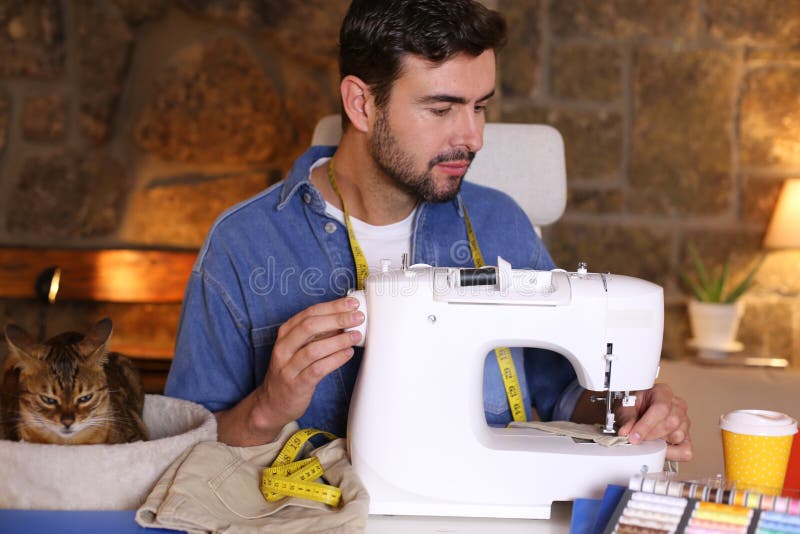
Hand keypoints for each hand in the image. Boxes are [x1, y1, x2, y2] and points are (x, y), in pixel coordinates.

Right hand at [255, 296, 363, 431]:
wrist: (273, 403)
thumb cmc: (291, 371)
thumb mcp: (299, 348)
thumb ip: (318, 334)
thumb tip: (345, 319)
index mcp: (285, 334)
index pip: (309, 313)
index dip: (332, 306)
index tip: (351, 304)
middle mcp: (283, 347)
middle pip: (310, 327)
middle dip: (337, 319)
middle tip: (358, 317)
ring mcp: (288, 367)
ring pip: (314, 349)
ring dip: (338, 340)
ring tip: (356, 336)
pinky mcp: (296, 384)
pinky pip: (317, 369)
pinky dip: (335, 360)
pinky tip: (348, 354)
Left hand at [616, 383, 692, 461]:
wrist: (639, 410)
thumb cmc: (635, 405)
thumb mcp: (626, 408)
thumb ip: (627, 419)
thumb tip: (626, 432)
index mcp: (663, 393)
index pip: (661, 408)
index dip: (646, 425)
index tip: (634, 437)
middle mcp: (677, 405)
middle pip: (672, 422)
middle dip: (651, 435)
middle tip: (638, 438)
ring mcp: (684, 421)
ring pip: (678, 436)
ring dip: (660, 442)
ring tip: (648, 439)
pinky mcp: (686, 437)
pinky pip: (686, 450)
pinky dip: (672, 454)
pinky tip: (660, 449)